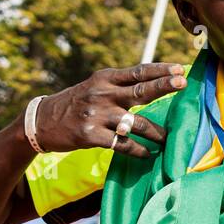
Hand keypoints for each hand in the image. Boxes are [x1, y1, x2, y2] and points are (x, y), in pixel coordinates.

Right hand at [28, 63, 186, 157]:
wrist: (41, 121)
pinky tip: (147, 154)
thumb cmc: (77, 102)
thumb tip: (157, 82)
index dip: (160, 70)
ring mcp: (96, 115)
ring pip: (135, 124)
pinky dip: (137, 150)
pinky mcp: (90, 136)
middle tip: (183, 83)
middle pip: (140, 91)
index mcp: (105, 79)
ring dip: (156, 132)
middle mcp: (102, 94)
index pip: (138, 72)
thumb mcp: (96, 86)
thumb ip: (122, 85)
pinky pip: (121, 145)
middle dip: (164, 86)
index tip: (180, 69)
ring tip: (168, 138)